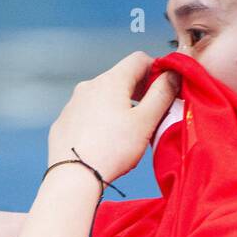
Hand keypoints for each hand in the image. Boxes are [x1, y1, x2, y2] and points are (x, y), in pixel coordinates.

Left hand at [47, 53, 180, 183]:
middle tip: (151, 113)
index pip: (139, 59)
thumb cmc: (112, 150)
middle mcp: (89, 86)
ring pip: (102, 96)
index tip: (164, 88)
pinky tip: (105, 140)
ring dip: (118, 105)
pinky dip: (99, 120)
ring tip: (127, 131)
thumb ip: (162, 94)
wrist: (73, 176)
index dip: (156, 69)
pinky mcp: (64, 121)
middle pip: (120, 78)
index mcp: (111, 81)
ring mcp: (73, 103)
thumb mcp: (145, 121)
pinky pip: (87, 113)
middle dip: (138, 90)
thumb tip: (173, 75)